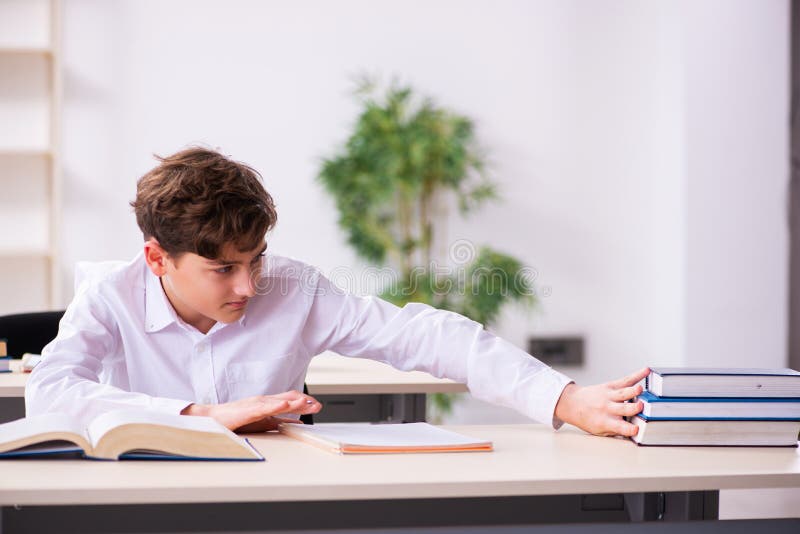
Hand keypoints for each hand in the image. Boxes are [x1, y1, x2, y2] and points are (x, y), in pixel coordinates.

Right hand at [181, 390, 321, 432]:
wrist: (214, 419)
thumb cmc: (236, 419)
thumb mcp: (263, 421)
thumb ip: (279, 420)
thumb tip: (296, 423)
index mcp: (268, 403)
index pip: (291, 398)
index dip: (305, 401)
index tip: (317, 405)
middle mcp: (265, 400)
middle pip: (289, 397)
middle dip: (305, 401)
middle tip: (318, 406)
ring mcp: (257, 404)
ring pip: (279, 401)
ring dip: (294, 402)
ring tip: (307, 403)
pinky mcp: (249, 410)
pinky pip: (264, 407)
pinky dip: (276, 405)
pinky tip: (285, 405)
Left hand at [553, 367, 649, 436]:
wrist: (574, 404)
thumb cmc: (589, 419)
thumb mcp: (599, 431)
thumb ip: (616, 431)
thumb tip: (635, 433)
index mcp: (605, 422)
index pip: (620, 427)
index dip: (629, 429)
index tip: (637, 429)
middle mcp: (607, 408)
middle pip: (623, 408)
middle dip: (633, 408)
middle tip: (641, 407)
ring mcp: (609, 396)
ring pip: (623, 393)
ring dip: (632, 391)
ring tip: (640, 389)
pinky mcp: (610, 386)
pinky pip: (626, 380)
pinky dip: (636, 375)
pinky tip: (646, 371)